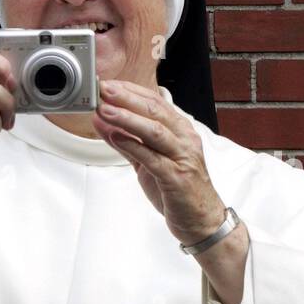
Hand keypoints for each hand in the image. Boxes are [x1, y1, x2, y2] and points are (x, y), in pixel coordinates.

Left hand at [92, 79, 225, 244]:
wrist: (201, 219)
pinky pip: (152, 158)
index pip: (155, 101)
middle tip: (103, 90)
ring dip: (127, 118)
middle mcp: (184, 139)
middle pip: (154, 111)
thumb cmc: (177, 187)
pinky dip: (132, 146)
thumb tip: (102, 121)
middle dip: (126, 98)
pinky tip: (116, 137)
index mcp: (180, 130)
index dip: (130, 91)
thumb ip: (126, 140)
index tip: (108, 84)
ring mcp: (182, 158)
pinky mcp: (176, 178)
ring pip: (155, 131)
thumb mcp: (149, 159)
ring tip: (105, 110)